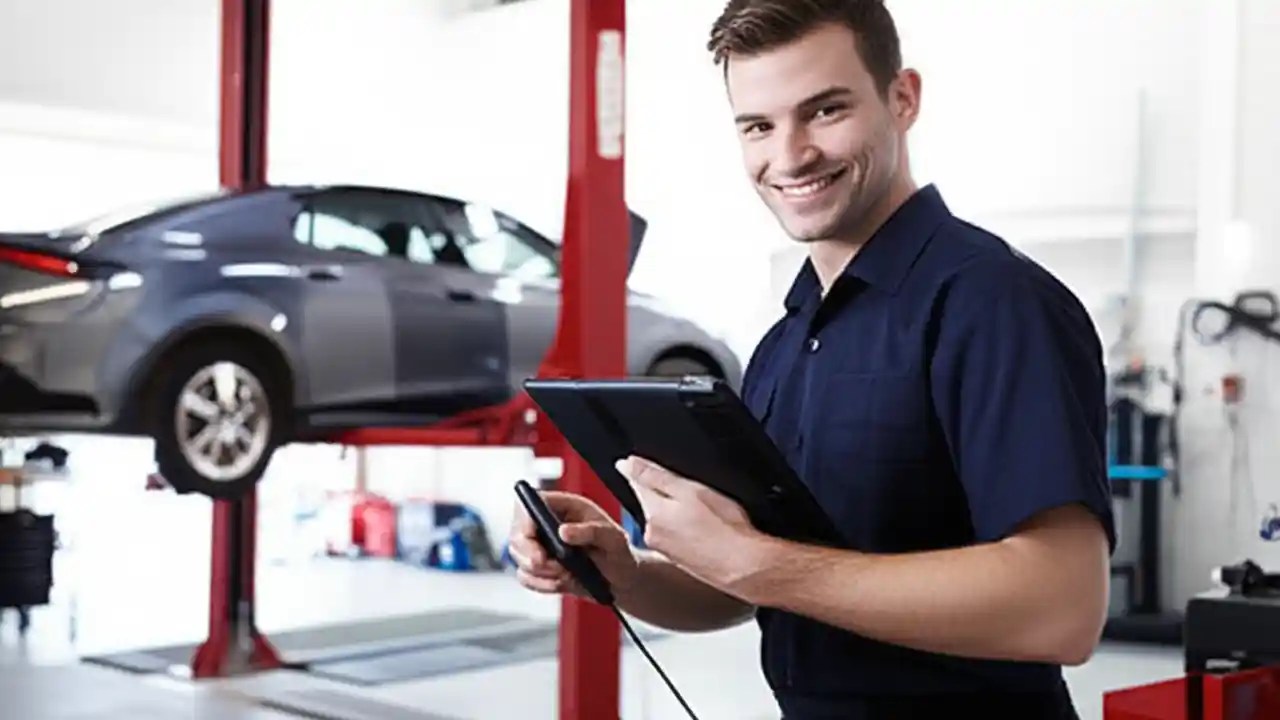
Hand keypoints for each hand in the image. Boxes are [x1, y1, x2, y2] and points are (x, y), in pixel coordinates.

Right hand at [508, 489, 638, 599]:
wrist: (620, 578)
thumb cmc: (618, 550)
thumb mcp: (614, 538)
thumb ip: (591, 532)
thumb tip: (564, 532)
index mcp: (562, 506)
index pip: (530, 503)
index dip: (525, 518)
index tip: (532, 535)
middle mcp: (546, 523)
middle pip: (517, 533)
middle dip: (530, 554)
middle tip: (553, 566)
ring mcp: (539, 546)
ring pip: (518, 557)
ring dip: (541, 572)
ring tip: (567, 574)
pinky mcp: (538, 567)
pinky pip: (525, 577)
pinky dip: (542, 584)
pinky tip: (562, 583)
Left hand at [616, 456, 762, 593]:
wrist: (745, 566)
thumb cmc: (724, 527)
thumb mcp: (689, 490)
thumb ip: (654, 476)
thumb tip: (625, 464)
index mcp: (651, 513)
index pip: (636, 483)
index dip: (644, 469)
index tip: (653, 465)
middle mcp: (651, 534)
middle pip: (649, 502)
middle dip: (663, 492)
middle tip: (690, 488)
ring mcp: (664, 550)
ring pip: (662, 520)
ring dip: (675, 512)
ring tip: (703, 511)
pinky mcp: (679, 561)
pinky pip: (675, 536)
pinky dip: (685, 529)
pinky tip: (704, 529)